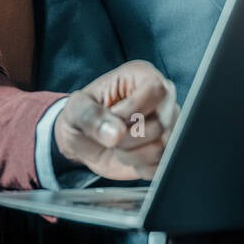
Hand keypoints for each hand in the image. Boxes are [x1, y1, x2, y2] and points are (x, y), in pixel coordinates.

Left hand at [53, 60, 177, 181]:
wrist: (83, 141)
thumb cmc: (81, 117)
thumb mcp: (75, 109)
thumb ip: (91, 116)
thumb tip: (116, 133)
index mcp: (141, 76)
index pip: (156, 90)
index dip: (133, 110)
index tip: (112, 115)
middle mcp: (161, 99)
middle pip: (161, 124)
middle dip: (128, 137)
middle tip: (110, 133)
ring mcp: (168, 125)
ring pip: (162, 148)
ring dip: (131, 154)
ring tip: (118, 145)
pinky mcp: (167, 150)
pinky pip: (161, 165)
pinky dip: (139, 167)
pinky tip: (128, 156)